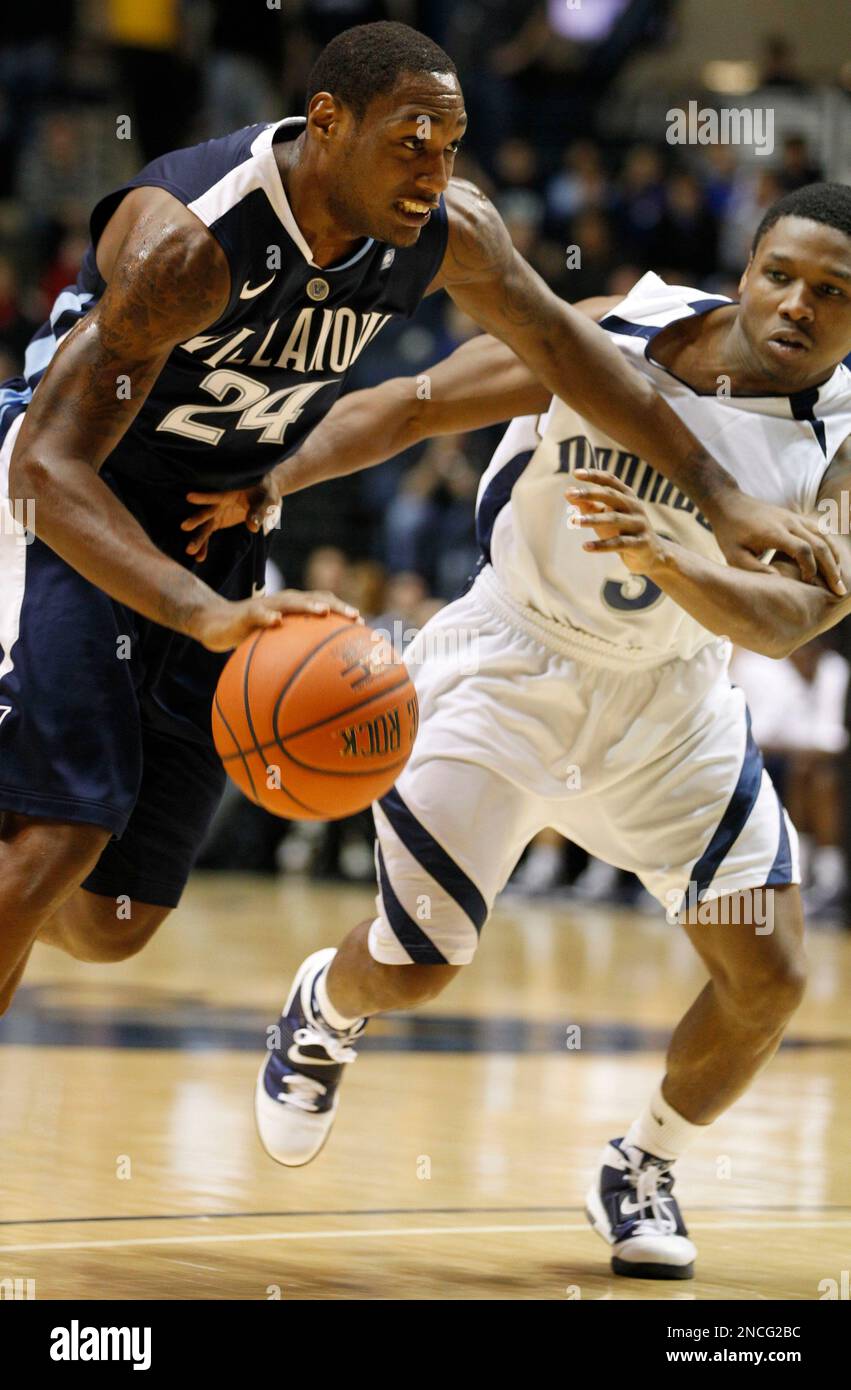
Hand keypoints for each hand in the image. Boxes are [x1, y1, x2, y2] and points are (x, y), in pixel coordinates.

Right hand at [181, 473, 281, 563]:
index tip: (189, 496)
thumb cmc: (266, 493)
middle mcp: (219, 503)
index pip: (215, 495)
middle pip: (206, 513)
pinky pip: (209, 534)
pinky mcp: (218, 522)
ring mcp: (217, 513)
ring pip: (205, 527)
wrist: (265, 494)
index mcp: (229, 493)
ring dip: (198, 539)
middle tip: (184, 526)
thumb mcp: (267, 502)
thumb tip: (253, 527)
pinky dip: (204, 546)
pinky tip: (199, 558)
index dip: (204, 496)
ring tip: (189, 551)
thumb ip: (259, 513)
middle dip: (196, 520)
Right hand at [190, 589, 359, 652]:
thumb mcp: (273, 646)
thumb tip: (316, 683)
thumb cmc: (248, 635)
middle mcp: (284, 603)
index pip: (324, 603)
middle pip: (315, 598)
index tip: (364, 624)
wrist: (214, 623)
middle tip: (355, 617)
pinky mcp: (246, 612)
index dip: (344, 610)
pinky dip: (268, 616)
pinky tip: (276, 623)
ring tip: (324, 612)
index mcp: (294, 609)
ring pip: (291, 602)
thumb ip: (292, 654)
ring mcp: (266, 606)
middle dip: (337, 606)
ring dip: (308, 605)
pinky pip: (258, 613)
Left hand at [566, 470, 668, 574]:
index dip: (594, 475)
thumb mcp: (605, 515)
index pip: (610, 481)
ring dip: (592, 519)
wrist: (651, 554)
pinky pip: (619, 543)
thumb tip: (568, 493)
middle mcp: (634, 506)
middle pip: (611, 496)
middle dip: (590, 493)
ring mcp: (639, 525)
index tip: (575, 473)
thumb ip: (588, 505)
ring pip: (614, 519)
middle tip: (570, 493)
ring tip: (573, 520)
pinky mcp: (640, 544)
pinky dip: (601, 546)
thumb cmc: (622, 530)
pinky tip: (585, 546)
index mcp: (627, 496)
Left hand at [707, 488, 844, 595]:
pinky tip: (833, 561)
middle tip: (839, 590)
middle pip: (820, 544)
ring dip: (834, 557)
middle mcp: (789, 522)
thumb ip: (754, 569)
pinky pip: (819, 530)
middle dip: (831, 568)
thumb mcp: (734, 555)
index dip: (810, 569)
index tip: (808, 584)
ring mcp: (794, 517)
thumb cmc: (729, 533)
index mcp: (774, 532)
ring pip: (824, 536)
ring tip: (839, 578)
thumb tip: (779, 582)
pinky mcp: (796, 517)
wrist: (729, 504)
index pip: (803, 550)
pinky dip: (829, 545)